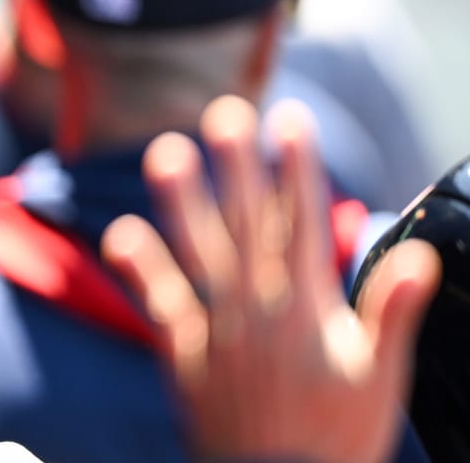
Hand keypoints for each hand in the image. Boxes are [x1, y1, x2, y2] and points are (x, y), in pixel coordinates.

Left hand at [101, 96, 440, 462]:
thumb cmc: (337, 436)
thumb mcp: (380, 376)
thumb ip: (391, 311)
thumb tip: (421, 255)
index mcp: (311, 307)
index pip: (304, 223)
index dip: (298, 169)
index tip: (291, 120)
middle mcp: (261, 307)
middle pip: (248, 224)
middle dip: (239, 166)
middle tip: (226, 111)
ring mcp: (219, 327)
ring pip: (198, 251)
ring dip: (182, 201)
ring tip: (165, 150)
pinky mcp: (183, 354)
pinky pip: (158, 303)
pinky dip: (140, 268)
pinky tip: (120, 232)